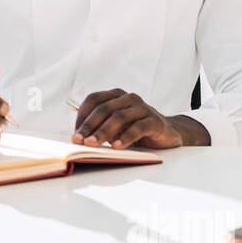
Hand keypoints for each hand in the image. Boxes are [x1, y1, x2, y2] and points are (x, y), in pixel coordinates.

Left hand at [72, 88, 208, 149]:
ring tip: (93, 145)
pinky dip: (125, 137)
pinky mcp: (155, 121)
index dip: (82, 116)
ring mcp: (143, 108)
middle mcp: (128, 98)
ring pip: (119, 117)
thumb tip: (78, 139)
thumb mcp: (114, 127)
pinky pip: (138, 128)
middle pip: (104, 108)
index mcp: (116, 95)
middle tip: (79, 141)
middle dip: (89, 126)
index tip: (75, 134)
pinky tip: (116, 147)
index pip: (93, 99)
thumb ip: (99, 128)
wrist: (166, 133)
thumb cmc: (133, 130)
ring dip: (103, 132)